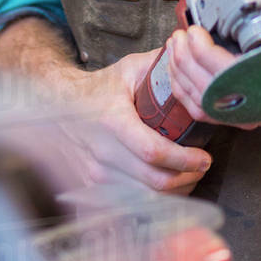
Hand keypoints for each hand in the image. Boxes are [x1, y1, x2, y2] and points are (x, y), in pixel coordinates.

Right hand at [53, 48, 212, 194]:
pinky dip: (153, 198)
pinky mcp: (92, 186)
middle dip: (186, 178)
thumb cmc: (97, 88)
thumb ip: (160, 64)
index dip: (183, 160)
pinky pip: (129, 202)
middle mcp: (103, 151)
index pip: (154, 152)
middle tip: (201, 168)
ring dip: (173, 192)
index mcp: (113, 121)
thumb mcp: (128, 69)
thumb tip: (190, 58)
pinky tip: (165, 187)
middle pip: (153, 182)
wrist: (57, 104)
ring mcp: (95, 173)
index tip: (203, 158)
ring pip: (144, 197)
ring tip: (188, 177)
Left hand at [167, 0, 260, 125]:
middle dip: (187, 60)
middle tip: (181, 35)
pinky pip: (205, 110)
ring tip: (176, 45)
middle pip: (211, 89)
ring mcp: (251, 107)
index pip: (232, 73)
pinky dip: (185, 90)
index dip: (206, 54)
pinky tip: (178, 67)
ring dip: (181, 74)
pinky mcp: (239, 109)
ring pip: (204, 103)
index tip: (195, 31)